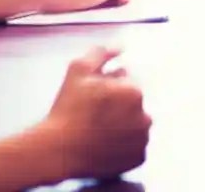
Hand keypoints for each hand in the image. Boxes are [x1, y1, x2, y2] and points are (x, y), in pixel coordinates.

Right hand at [41, 47, 149, 179]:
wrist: (59, 150)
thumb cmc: (68, 110)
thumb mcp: (78, 70)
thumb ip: (102, 53)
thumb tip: (120, 46)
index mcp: (134, 92)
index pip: (128, 80)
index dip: (109, 85)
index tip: (94, 95)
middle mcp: (145, 117)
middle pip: (133, 102)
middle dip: (118, 103)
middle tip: (94, 112)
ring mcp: (142, 140)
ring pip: (135, 123)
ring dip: (123, 122)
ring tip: (98, 128)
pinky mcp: (138, 159)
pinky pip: (134, 145)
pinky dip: (124, 143)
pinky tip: (104, 142)